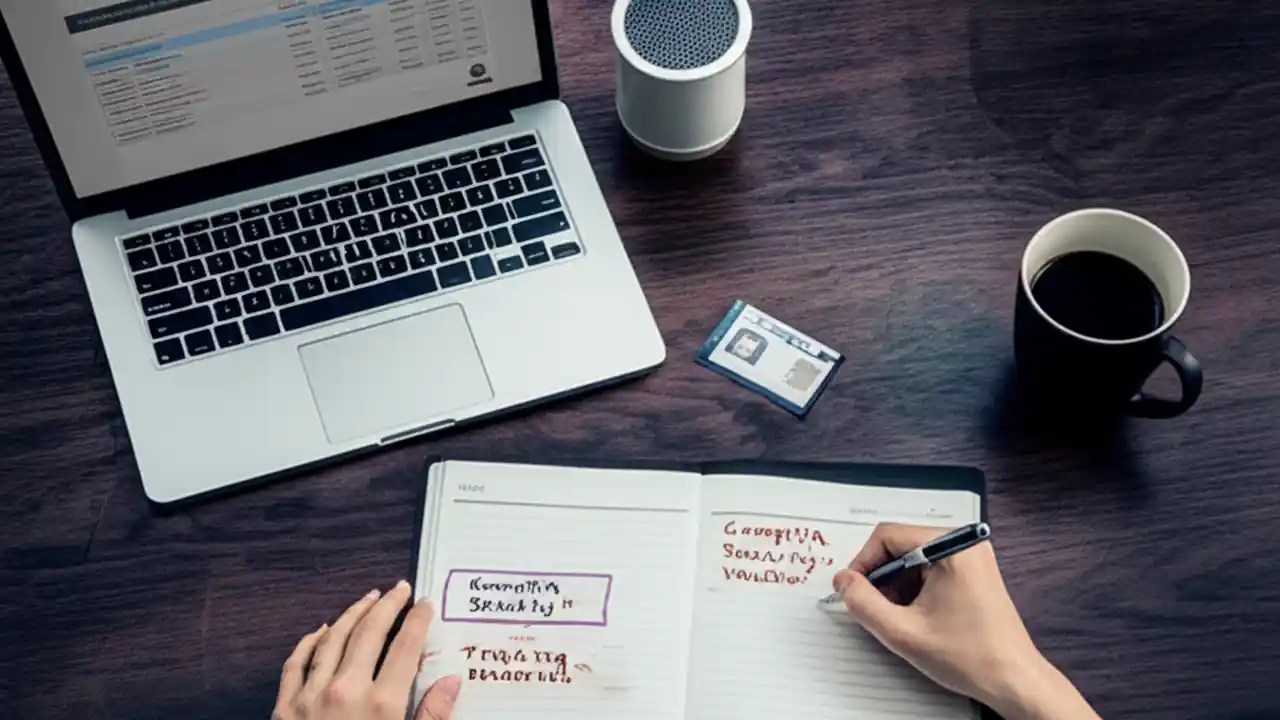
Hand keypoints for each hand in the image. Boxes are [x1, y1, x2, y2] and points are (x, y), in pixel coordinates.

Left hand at [273, 580, 462, 719]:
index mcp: (382, 706)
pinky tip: (320, 630)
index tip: (424, 603)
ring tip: (367, 598)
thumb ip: (431, 718)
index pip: (406, 646)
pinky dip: (309, 642)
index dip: (417, 620)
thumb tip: (451, 682)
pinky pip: (296, 663)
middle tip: (399, 588)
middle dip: (387, 605)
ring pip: (332, 638)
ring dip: (351, 613)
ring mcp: (310, 698)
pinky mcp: (283, 709)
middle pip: (369, 632)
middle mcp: (346, 692)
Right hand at [833, 524, 1099, 719]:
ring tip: (899, 618)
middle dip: (881, 577)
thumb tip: (842, 580)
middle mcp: (965, 543)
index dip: (863, 562)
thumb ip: (863, 603)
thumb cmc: (968, 656)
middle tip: (875, 608)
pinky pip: (930, 567)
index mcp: (952, 547)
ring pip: (914, 558)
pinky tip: (916, 616)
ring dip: (897, 585)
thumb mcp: (903, 632)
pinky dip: (914, 588)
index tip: (852, 590)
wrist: (1013, 680)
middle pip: (901, 544)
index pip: (888, 535)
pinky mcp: (973, 571)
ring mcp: (972, 556)